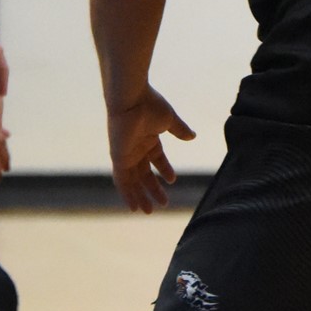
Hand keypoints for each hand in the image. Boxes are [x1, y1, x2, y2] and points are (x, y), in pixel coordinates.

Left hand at [108, 85, 194, 213]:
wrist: (131, 99)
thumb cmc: (150, 105)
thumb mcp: (170, 120)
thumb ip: (180, 129)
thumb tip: (192, 136)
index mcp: (148, 138)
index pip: (156, 158)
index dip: (164, 170)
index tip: (173, 181)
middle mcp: (136, 148)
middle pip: (144, 173)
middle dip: (153, 188)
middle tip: (163, 204)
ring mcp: (126, 154)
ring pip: (133, 181)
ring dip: (141, 196)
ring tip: (149, 211)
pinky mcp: (118, 158)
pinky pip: (121, 181)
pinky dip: (127, 194)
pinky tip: (133, 206)